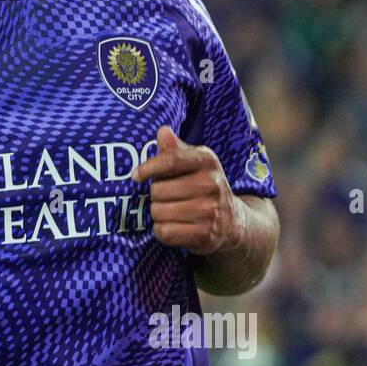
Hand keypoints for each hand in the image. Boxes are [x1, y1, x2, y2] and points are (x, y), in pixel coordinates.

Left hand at [131, 125, 246, 256]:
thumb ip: (174, 150)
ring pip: (159, 212)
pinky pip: (165, 232)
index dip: (148, 168)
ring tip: (170, 211)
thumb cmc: (203, 186)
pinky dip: (162, 231)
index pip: (171, 160)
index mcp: (207, 161)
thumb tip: (162, 131)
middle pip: (158, 190)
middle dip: (155, 196)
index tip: (135, 176)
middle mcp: (212, 184)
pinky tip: (173, 226)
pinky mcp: (206, 234)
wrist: (231, 220)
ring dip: (157, 214)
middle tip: (165, 198)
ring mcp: (210, 210)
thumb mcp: (193, 163)